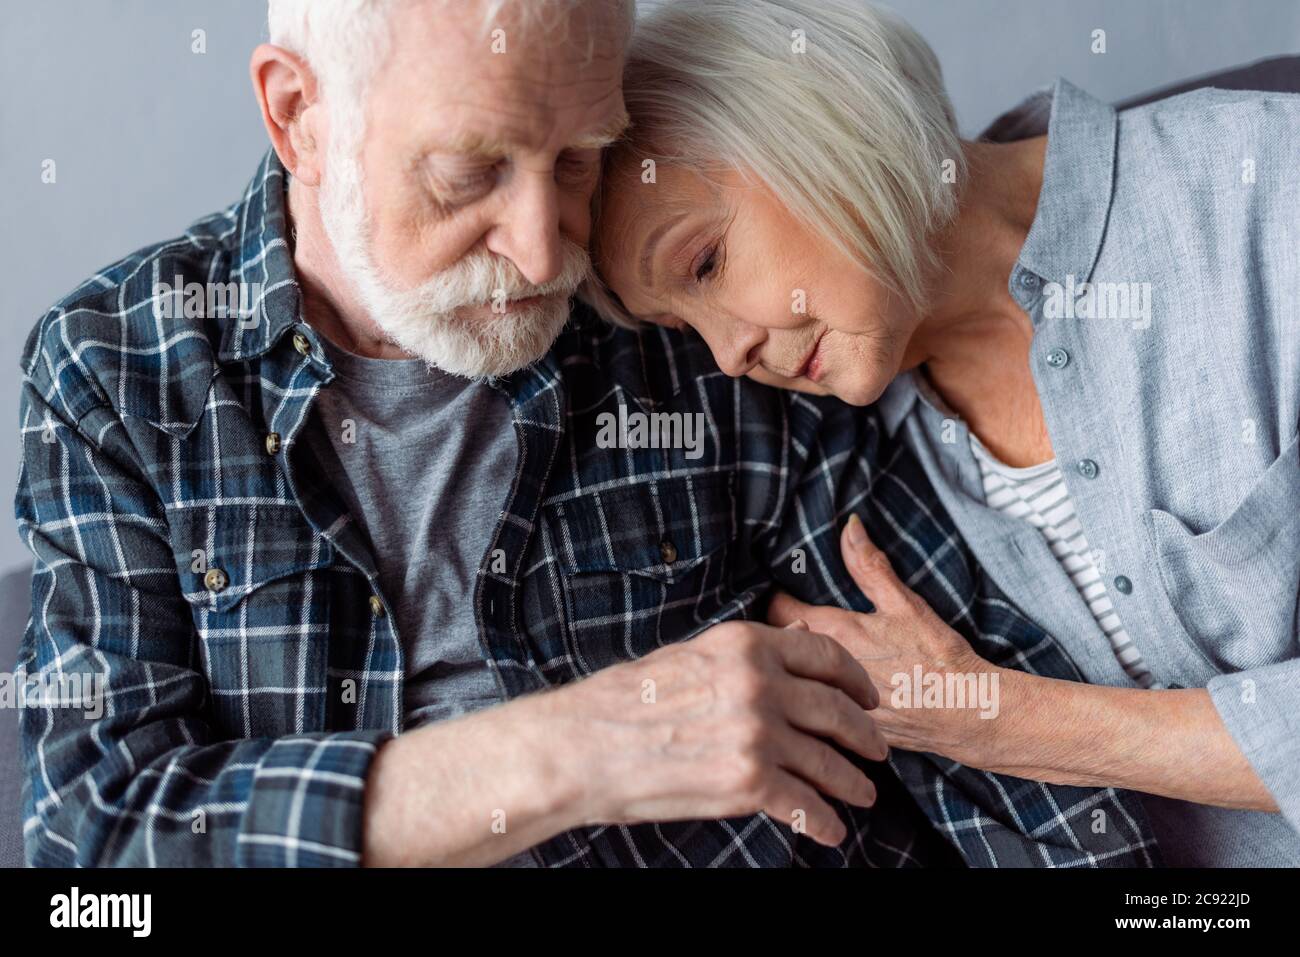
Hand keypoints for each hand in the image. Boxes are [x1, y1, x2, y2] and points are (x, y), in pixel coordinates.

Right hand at [548, 619, 887, 847]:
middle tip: (879, 750)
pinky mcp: (748, 782)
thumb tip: (791, 647)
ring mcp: (757, 734)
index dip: (857, 680)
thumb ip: (745, 655)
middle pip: (837, 711)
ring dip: (853, 782)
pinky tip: (832, 830)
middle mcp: (759, 684)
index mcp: (746, 645)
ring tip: (865, 794)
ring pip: (828, 762)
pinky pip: (805, 807)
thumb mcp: (692, 655)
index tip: (870, 697)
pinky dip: (825, 822)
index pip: (826, 656)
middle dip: (866, 735)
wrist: (586, 746)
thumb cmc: (628, 700)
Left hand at [767, 514, 996, 760]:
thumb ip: (868, 566)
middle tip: (806, 623)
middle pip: (784, 646)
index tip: (788, 593)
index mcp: (834, 635)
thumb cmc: (939, 657)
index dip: (778, 599)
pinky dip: (822, 697)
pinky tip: (841, 692)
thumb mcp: (904, 604)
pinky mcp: (844, 729)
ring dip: (803, 667)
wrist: (970, 714)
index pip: (775, 611)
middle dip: (790, 634)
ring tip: (821, 659)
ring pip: (799, 679)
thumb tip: (849, 526)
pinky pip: (819, 708)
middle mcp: (823, 672)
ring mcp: (832, 705)